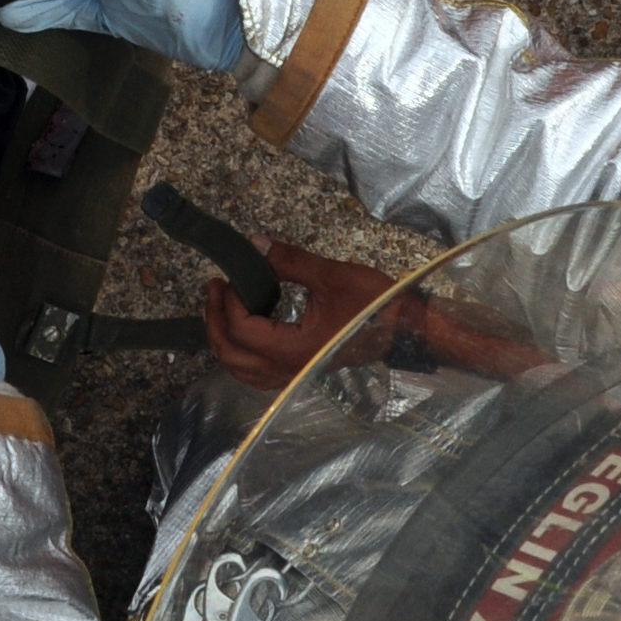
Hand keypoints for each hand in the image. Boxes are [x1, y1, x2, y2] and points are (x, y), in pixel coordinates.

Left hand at [205, 240, 394, 383]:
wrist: (405, 329)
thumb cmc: (374, 305)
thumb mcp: (330, 275)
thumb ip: (289, 261)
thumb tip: (255, 245)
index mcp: (295, 349)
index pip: (242, 330)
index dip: (229, 302)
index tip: (232, 277)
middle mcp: (290, 369)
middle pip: (231, 355)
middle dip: (215, 320)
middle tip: (214, 288)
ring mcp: (294, 375)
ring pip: (241, 369)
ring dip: (224, 340)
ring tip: (221, 308)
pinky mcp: (300, 372)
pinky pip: (256, 374)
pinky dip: (241, 355)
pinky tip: (242, 333)